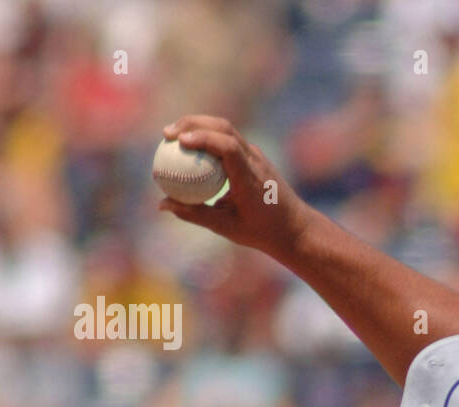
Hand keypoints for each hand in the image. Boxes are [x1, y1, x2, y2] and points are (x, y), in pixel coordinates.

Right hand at [157, 115, 311, 257]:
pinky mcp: (254, 157)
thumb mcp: (227, 227)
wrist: (295, 228)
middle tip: (166, 134)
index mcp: (250, 177)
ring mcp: (256, 156)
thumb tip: (162, 204)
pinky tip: (190, 148)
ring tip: (173, 136)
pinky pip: (228, 140)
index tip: (178, 141)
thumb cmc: (262, 231)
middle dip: (193, 123)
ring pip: (226, 130)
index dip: (202, 138)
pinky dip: (208, 137)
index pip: (228, 147)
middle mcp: (255, 161)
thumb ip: (195, 214)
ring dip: (199, 126)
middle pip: (224, 128)